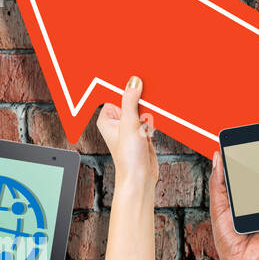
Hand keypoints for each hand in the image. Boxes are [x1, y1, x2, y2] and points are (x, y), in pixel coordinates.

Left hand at [96, 75, 158, 189]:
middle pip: (131, 101)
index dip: (128, 91)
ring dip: (148, 113)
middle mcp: (116, 122)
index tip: (138, 82)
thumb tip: (133, 82)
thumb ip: (131, 101)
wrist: (141, 177)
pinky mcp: (141, 133)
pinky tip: (151, 130)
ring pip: (142, 110)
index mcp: (106, 118)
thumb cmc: (128, 156)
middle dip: (140, 103)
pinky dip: (153, 121)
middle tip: (144, 108)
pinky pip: (149, 119)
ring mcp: (129, 127)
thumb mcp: (129, 124)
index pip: (117, 95)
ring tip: (146, 125)